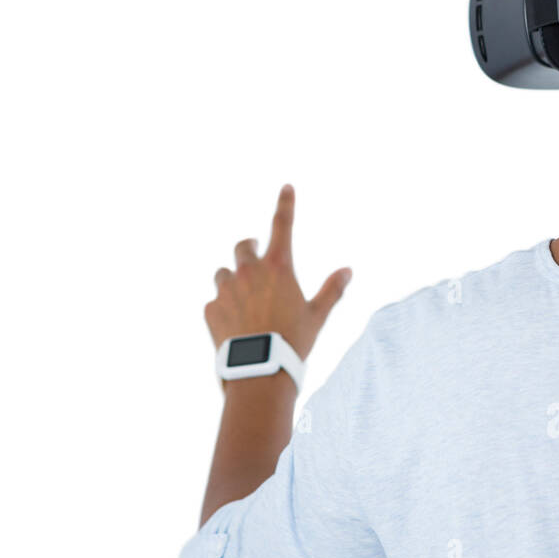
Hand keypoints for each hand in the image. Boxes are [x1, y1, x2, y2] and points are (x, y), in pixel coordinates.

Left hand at [205, 184, 350, 361]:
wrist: (259, 371)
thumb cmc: (293, 342)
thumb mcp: (317, 316)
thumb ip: (332, 290)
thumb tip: (347, 270)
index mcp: (278, 267)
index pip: (282, 225)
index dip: (285, 203)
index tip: (286, 186)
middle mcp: (249, 271)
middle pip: (242, 245)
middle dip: (248, 246)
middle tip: (253, 250)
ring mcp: (226, 289)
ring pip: (224, 273)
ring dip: (232, 279)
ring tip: (242, 298)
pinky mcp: (210, 309)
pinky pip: (215, 301)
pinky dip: (223, 308)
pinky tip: (233, 326)